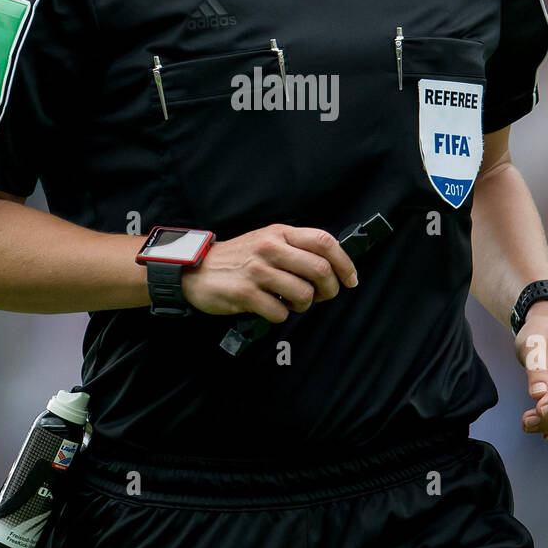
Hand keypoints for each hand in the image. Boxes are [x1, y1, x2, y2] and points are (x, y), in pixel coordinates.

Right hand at [179, 223, 358, 320]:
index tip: (351, 279)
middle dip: (329, 290)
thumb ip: (295, 248)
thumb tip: (331, 266)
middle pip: (320, 270)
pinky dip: (281, 315)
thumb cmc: (238, 259)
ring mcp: (257, 271)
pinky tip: (271, 308)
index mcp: (279, 233)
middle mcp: (270, 248)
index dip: (345, 262)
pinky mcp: (245, 293)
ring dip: (304, 305)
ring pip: (304, 294)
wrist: (196, 270)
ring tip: (292, 302)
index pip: (324, 241)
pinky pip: (280, 312)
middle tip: (323, 297)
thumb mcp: (266, 240)